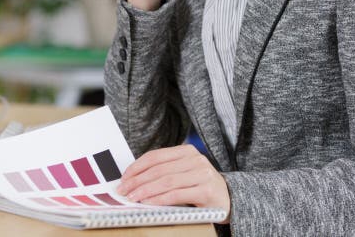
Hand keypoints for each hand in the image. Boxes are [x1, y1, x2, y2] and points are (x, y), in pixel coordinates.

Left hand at [116, 144, 230, 222]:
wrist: (230, 199)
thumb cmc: (201, 187)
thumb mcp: (184, 173)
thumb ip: (165, 172)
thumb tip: (134, 180)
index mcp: (187, 151)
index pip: (156, 156)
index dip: (137, 166)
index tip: (124, 177)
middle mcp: (195, 159)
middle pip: (159, 169)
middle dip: (137, 180)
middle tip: (124, 191)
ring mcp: (202, 174)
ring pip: (166, 181)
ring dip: (146, 191)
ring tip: (133, 198)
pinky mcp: (206, 190)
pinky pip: (177, 194)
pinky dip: (160, 199)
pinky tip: (149, 204)